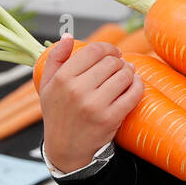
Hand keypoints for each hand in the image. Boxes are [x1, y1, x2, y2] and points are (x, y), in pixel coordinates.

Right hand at [37, 34, 143, 172]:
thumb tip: (68, 36)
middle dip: (119, 62)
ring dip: (130, 72)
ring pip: (124, 75)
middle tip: (119, 67)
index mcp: (62, 78)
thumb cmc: (58, 114)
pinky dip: (138, 85)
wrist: (65, 148)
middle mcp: (77, 90)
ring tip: (127, 75)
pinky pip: (133, 93)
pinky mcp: (111, 118)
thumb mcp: (47, 85)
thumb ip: (55, 58)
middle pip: (111, 62)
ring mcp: (95, 105)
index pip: (94, 50)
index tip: (113, 53)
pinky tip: (135, 84)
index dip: (109, 48)